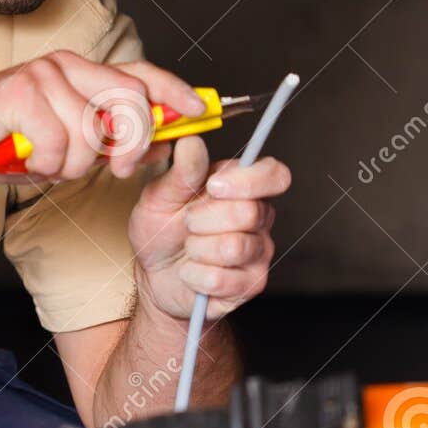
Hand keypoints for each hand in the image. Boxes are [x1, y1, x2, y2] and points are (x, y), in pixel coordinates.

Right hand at [0, 50, 204, 182]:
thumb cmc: (7, 138)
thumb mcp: (68, 143)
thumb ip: (110, 140)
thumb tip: (162, 145)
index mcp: (81, 72)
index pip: (140, 73)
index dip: (174, 91)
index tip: (200, 111)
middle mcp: (66, 66)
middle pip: (130, 102)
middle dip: (131, 146)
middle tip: (116, 169)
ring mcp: (44, 76)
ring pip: (91, 135)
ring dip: (71, 165)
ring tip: (46, 162)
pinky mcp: (22, 93)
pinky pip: (58, 144)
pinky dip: (44, 164)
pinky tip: (25, 157)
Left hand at [129, 135, 290, 321]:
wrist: (153, 276)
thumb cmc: (161, 231)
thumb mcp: (160, 197)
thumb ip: (180, 173)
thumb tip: (191, 143)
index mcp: (243, 187)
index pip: (274, 175)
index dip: (249, 181)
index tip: (213, 187)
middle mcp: (259, 218)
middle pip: (249, 213)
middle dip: (203, 220)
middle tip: (186, 223)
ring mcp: (258, 253)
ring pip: (234, 247)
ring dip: (197, 249)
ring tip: (188, 248)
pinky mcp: (249, 284)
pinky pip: (223, 280)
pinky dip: (194, 276)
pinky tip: (190, 272)